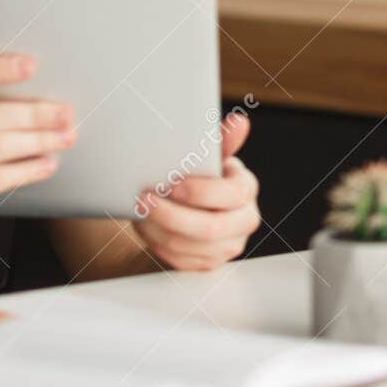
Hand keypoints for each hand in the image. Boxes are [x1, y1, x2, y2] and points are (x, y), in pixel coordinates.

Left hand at [132, 111, 260, 271]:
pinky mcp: (210, 263)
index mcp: (246, 190)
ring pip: (189, 247)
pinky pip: (180, 260)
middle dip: (172, 215)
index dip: (200, 192)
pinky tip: (147, 226)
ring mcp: (228, 246)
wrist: (199, 205)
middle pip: (210, 229)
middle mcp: (244, 221)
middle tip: (145, 200)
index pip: (230, 195)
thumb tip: (239, 123)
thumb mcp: (212, 157)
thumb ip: (222, 141)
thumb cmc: (204, 176)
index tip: (172, 184)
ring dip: (158, 229)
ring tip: (140, 211)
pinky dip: (157, 243)